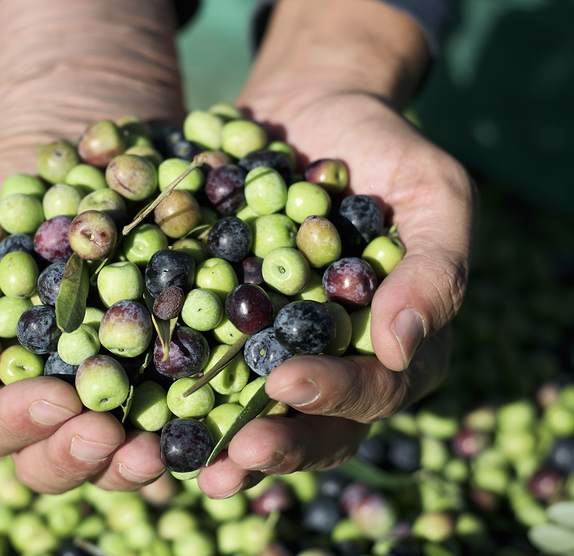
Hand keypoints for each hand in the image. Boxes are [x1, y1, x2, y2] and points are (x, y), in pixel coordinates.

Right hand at [0, 145, 166, 492]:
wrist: (69, 149)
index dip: (17, 423)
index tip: (55, 398)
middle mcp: (52, 392)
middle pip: (53, 459)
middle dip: (75, 457)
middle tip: (104, 434)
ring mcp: (112, 383)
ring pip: (115, 454)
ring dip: (132, 462)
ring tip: (152, 447)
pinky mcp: (165, 359)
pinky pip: (177, 409)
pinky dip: (187, 423)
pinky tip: (200, 415)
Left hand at [197, 0, 476, 497]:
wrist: (313, 111)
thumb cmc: (387, 151)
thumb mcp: (433, 194)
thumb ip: (435, 268)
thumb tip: (402, 349)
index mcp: (395, 344)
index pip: (376, 388)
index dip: (335, 396)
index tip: (288, 384)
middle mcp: (337, 359)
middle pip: (315, 421)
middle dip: (277, 442)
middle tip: (235, 454)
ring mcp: (279, 345)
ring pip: (256, 409)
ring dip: (221, 441)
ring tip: (183, 463)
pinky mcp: (227, 323)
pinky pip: (203, 360)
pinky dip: (173, 386)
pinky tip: (138, 403)